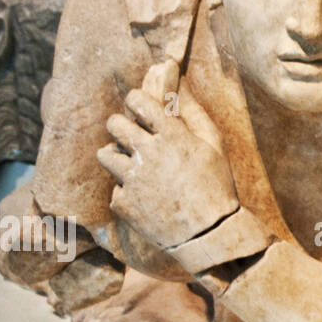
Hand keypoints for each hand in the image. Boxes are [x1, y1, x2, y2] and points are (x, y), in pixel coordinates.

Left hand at [97, 60, 239, 248]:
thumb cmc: (217, 185)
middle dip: (121, 125)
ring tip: (134, 166)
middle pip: (114, 124)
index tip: (140, 106)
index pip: (138, 101)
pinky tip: (145, 197)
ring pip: (105, 154)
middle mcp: (147, 154)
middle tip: (132, 134)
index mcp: (171, 136)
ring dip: (117, 156)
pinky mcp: (122, 203)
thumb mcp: (215, 145)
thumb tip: (180, 88)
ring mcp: (131, 180)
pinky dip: (127, 191)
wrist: (208, 234)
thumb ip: (195, 114)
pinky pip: (115, 188)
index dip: (136, 100)